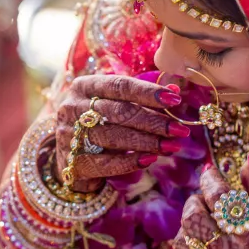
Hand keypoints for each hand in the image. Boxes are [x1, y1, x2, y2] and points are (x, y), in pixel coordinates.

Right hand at [54, 75, 190, 191]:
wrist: (68, 156)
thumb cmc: (98, 123)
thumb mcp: (114, 104)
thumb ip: (142, 97)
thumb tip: (174, 91)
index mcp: (84, 86)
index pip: (120, 85)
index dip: (149, 92)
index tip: (175, 100)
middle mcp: (73, 107)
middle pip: (119, 112)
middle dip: (154, 121)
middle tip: (180, 129)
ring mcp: (70, 135)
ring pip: (114, 137)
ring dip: (148, 142)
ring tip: (172, 146)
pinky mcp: (73, 162)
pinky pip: (106, 163)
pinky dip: (130, 162)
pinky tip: (150, 159)